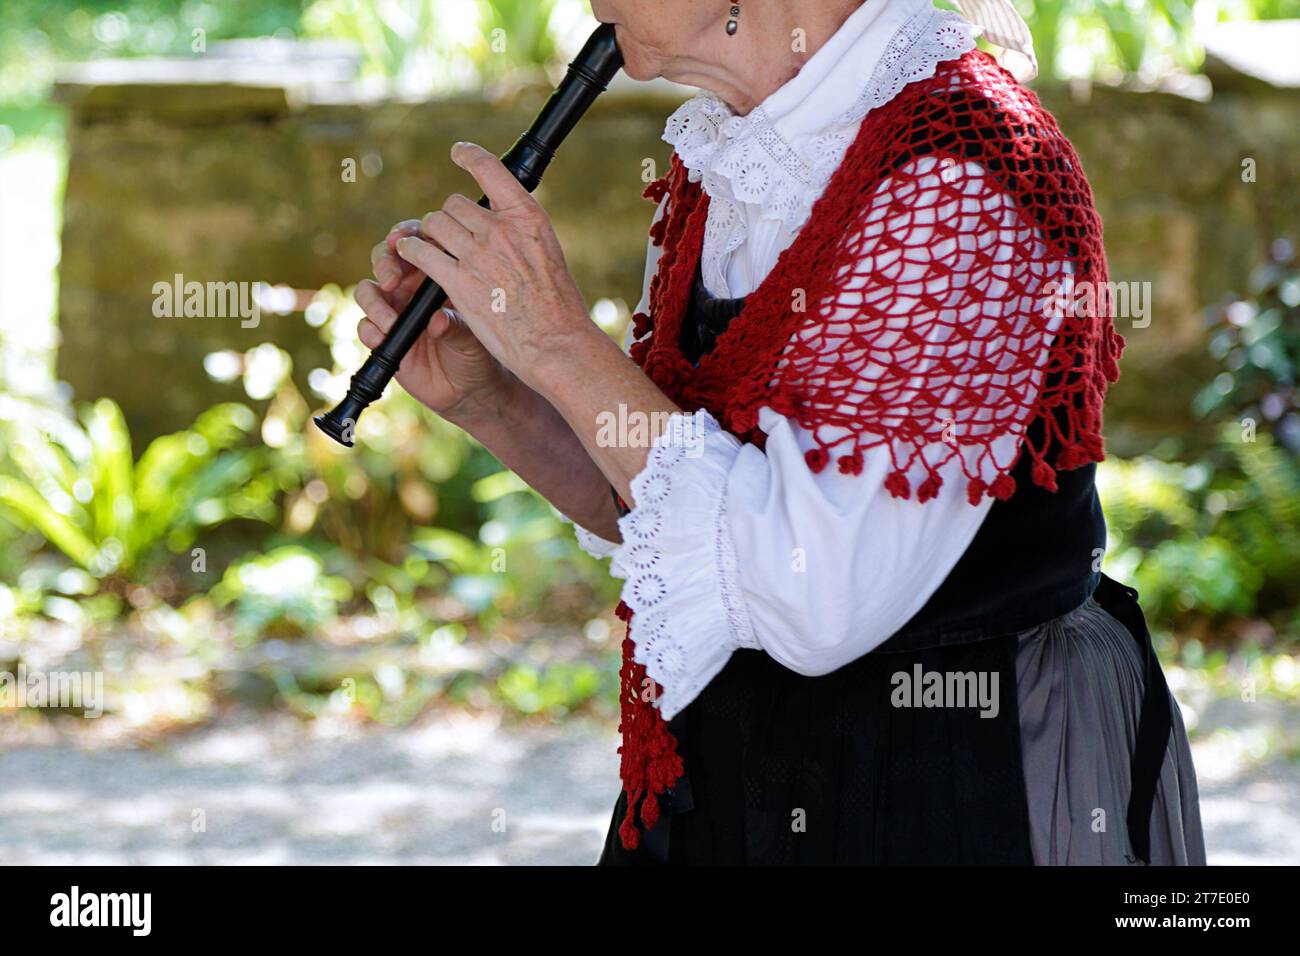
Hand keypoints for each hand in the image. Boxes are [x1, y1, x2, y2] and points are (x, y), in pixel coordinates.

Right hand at [354, 218, 513, 422]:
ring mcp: (394, 308)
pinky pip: (365, 326)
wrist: (469, 386)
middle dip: (384, 263)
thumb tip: (437, 320)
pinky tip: (381, 338)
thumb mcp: (473, 336)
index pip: (416, 242)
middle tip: (392, 279)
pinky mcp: (382, 334)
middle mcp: (410, 285)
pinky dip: (369, 330)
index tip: (403, 240)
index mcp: (436, 272)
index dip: (405, 236)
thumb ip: (455, 326)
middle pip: (384, 258)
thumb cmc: (477, 350)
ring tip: (389, 321)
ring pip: (368, 290)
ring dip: (374, 301)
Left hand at [392, 142, 595, 394]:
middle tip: (451, 238)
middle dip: (449, 219)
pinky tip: (408, 255)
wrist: (554, 341)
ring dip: (429, 235)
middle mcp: (500, 229)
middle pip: (454, 205)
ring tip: (428, 247)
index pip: (492, 170)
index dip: (470, 156)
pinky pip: (421, 253)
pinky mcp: (457, 281)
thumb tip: (499, 224)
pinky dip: (410, 252)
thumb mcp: (548, 254)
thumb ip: (520, 234)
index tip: (458, 152)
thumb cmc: (556, 306)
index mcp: (527, 217)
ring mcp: (477, 254)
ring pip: (434, 225)